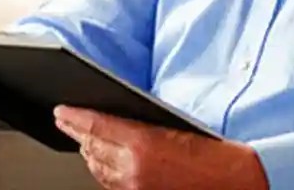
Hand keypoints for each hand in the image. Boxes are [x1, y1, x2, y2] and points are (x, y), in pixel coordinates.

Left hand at [53, 106, 268, 189]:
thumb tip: (113, 120)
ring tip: (80, 139)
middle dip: (76, 134)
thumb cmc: (212, 154)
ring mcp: (135, 188)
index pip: (96, 127)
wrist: (233, 181)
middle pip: (91, 148)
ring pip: (97, 169)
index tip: (61, 111)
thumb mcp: (173, 128)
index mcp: (143, 145)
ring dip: (87, 153)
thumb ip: (140, 126)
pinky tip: (100, 163)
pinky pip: (110, 185)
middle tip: (65, 121)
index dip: (74, 118)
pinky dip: (101, 171)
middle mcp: (133, 170)